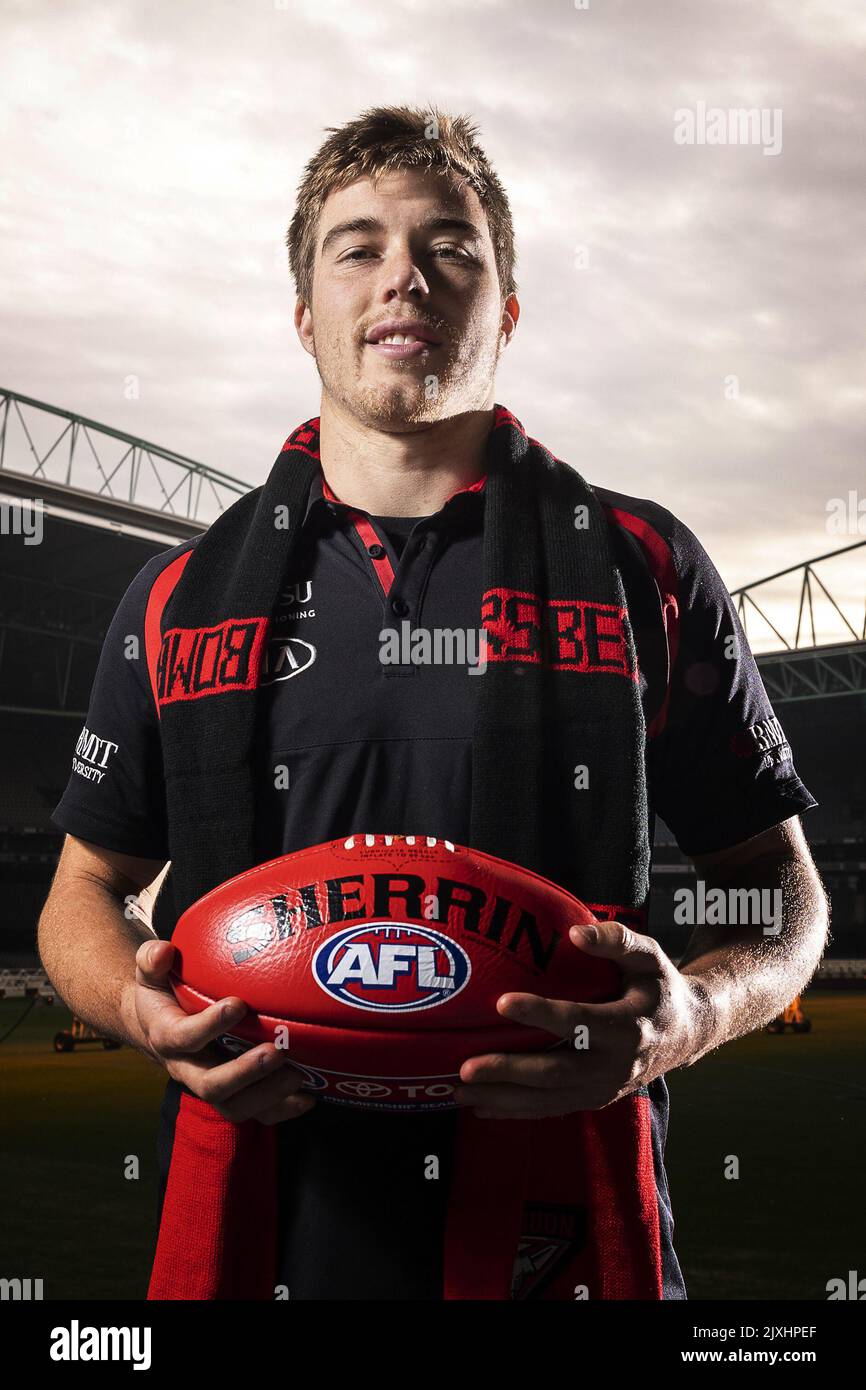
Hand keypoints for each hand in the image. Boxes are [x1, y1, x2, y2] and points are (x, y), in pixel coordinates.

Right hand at [128, 938, 315, 1125]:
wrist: (158, 1025)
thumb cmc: (162, 992)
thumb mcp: (150, 971)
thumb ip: (153, 959)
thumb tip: (165, 950)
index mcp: (167, 1037)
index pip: (183, 1038)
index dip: (209, 1025)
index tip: (238, 1004)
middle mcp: (187, 1069)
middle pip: (211, 1086)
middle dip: (245, 1073)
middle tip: (276, 1052)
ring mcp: (211, 1085)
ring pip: (235, 1106)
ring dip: (268, 1095)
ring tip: (298, 1074)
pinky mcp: (233, 1094)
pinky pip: (256, 1113)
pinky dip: (283, 1108)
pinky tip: (309, 1096)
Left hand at [453, 921, 708, 1119]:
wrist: (688, 1033)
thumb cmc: (659, 986)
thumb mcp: (649, 956)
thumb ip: (616, 940)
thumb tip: (575, 933)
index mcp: (629, 1026)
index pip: (579, 1021)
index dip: (541, 1013)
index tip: (502, 1002)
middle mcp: (617, 1065)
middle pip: (556, 1072)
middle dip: (510, 1071)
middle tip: (467, 1067)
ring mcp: (605, 1088)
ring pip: (549, 1099)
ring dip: (503, 1098)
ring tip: (461, 1092)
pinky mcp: (596, 1100)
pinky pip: (553, 1109)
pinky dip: (517, 1112)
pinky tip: (482, 1108)